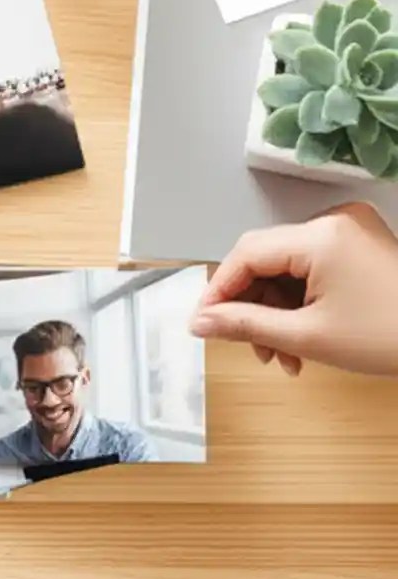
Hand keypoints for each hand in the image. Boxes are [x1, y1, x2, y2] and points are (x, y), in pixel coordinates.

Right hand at [189, 201, 397, 376]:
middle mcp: (332, 223)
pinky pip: (310, 269)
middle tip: (246, 346)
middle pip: (264, 260)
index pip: (246, 254)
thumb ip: (244, 325)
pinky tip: (300, 338)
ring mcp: (348, 233)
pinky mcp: (358, 246)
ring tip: (280, 354)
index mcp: (320, 236)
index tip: (203, 324)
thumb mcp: (306, 336)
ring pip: (285, 269)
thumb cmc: (390, 337)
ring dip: (274, 311)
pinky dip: (298, 302)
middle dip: (251, 307)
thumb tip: (200, 322)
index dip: (219, 291)